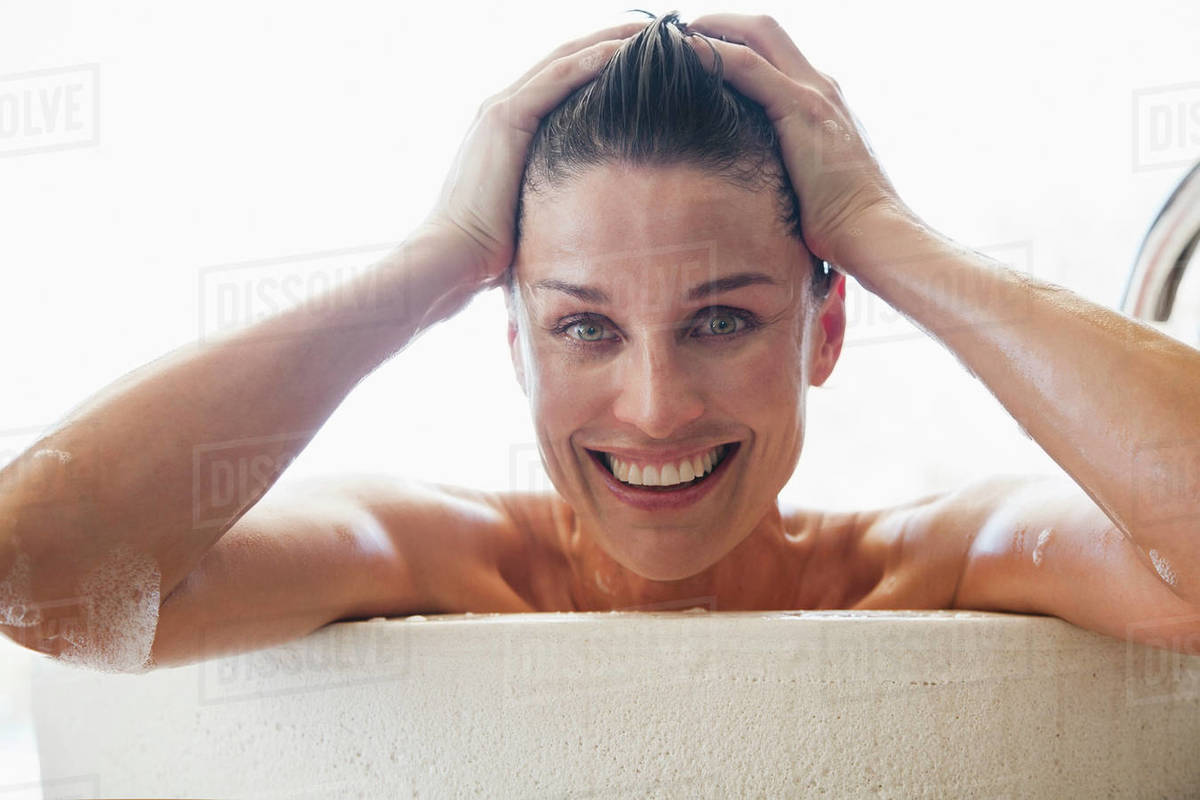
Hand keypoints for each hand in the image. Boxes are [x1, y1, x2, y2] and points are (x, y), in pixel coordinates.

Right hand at [417, 20, 649, 290]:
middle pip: (567, 61)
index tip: (645, 64)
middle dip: (612, 43)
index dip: (602, 68)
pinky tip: (627, 51)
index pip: (563, 85)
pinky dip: (594, 60)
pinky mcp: (507, 117)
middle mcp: (503, 111)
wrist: (452, 260)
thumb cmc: (490, 255)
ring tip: (654, 32)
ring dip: (611, 42)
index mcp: (509, 132)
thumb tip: (593, 224)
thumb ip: (556, 202)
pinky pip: (559, 76)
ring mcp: (502, 110)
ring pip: (566, 59)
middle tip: (659, 34)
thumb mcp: (532, 217)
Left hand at [682, 14, 914, 268]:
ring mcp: (812, 94)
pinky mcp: (800, 109)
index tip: (697, 51)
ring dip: (710, 31)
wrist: (872, 232)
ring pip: (756, 35)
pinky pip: (748, 67)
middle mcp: (819, 87)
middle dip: (719, 23)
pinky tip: (683, 57)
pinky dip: (713, 56)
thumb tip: (751, 184)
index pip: (775, 52)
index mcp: (821, 102)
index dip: (735, 42)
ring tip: (668, 39)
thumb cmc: (839, 224)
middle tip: (676, 34)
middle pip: (765, 29)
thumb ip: (782, 168)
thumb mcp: (806, 185)